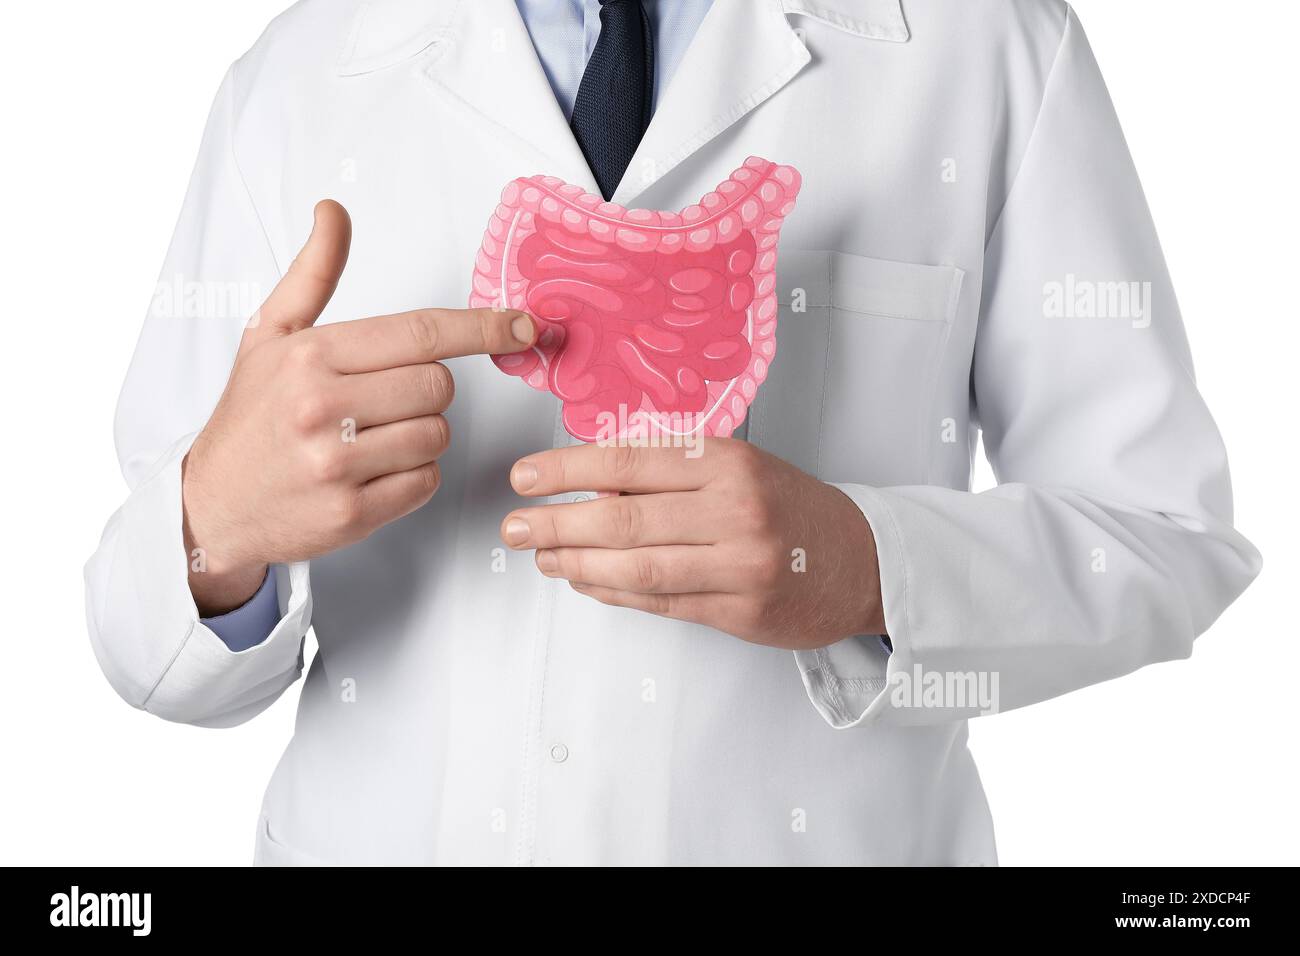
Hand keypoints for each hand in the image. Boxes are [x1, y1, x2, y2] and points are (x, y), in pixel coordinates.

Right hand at [183, 200, 535, 614]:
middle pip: (438, 386)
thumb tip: (334, 211)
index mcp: (310, 355)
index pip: (420, 333)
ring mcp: (335, 465)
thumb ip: (314, 273)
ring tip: (372, 437)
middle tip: (383, 399)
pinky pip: (425, 482)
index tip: (523, 325)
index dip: (482, 327)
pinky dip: (412, 475)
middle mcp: (320, 407)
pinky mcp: (350, 514)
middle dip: (426, 390)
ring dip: (421, 434)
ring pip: (437, 435)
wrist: (211, 504)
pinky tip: (372, 471)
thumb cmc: (250, 416)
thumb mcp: (269, 334)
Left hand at [499, 440, 884, 649]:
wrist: (862, 561)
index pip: (629, 460)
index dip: (567, 469)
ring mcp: (738, 566)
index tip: (524, 477)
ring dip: (576, 562)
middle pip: (623, 518)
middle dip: (556, 522)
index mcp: (729, 463)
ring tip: (541, 556)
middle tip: (512, 527)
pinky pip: (659, 602)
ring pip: (636, 567)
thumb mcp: (740, 467)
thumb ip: (672, 472)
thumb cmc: (790, 506)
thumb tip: (591, 483)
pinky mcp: (739, 612)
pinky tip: (583, 580)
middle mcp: (734, 512)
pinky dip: (612, 591)